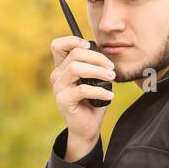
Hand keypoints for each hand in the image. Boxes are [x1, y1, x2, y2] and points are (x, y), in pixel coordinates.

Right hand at [49, 35, 113, 159]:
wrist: (87, 127)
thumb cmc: (92, 101)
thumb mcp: (94, 80)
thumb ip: (94, 65)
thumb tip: (105, 55)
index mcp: (63, 68)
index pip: (58, 45)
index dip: (73, 40)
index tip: (90, 46)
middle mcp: (58, 76)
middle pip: (74, 54)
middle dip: (96, 57)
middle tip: (111, 67)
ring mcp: (59, 88)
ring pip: (75, 68)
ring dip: (97, 71)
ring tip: (111, 77)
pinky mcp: (64, 101)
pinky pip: (82, 89)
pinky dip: (99, 91)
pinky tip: (110, 96)